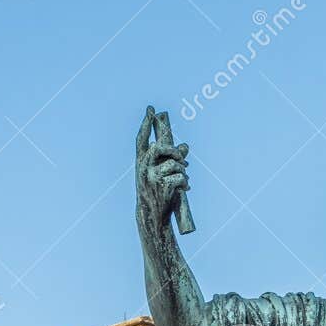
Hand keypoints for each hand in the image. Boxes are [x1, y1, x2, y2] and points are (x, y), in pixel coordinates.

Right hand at [135, 105, 190, 229]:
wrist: (153, 215)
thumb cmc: (156, 193)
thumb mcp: (159, 174)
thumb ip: (169, 159)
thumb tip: (185, 146)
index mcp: (140, 162)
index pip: (141, 139)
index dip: (146, 124)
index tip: (151, 109)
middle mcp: (143, 167)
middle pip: (160, 147)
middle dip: (174, 151)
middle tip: (182, 158)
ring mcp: (152, 176)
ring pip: (175, 164)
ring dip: (183, 171)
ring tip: (183, 180)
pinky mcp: (163, 186)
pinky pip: (181, 177)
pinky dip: (186, 183)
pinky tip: (185, 189)